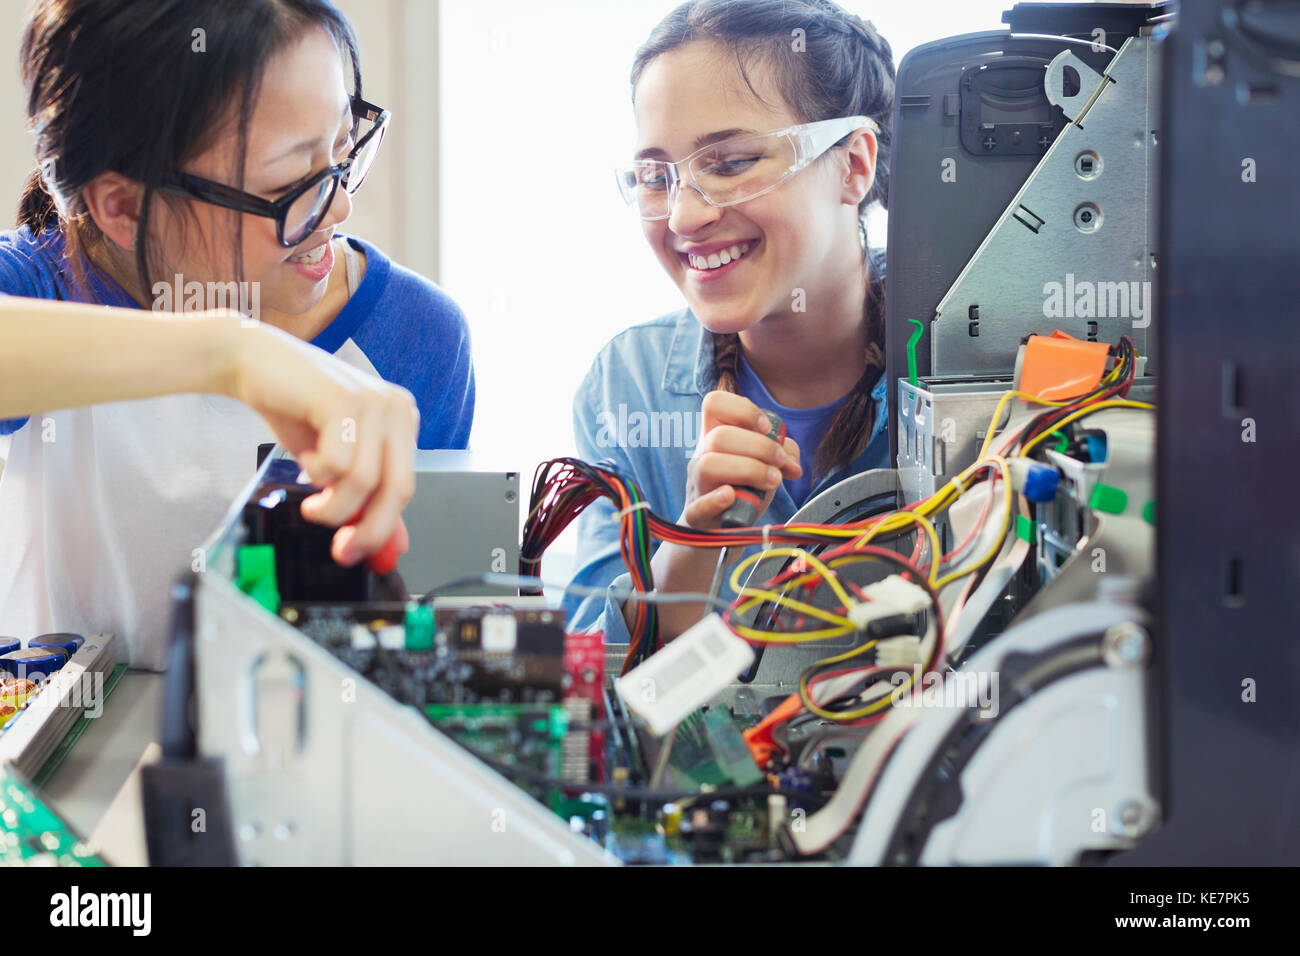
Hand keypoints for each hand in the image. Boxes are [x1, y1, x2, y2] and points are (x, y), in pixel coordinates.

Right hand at [221, 318, 417, 566]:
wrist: (254, 363)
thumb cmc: (296, 410)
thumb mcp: (336, 460)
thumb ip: (365, 496)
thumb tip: (393, 545)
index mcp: (402, 422)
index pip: (405, 488)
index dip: (382, 528)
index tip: (356, 551)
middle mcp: (397, 409)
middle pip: (396, 489)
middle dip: (367, 529)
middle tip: (340, 548)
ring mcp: (374, 401)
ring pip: (363, 482)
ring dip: (331, 504)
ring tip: (312, 497)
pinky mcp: (345, 399)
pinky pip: (337, 462)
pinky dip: (316, 473)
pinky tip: (306, 458)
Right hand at [682, 391, 800, 529]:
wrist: (723, 527)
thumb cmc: (744, 488)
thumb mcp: (764, 463)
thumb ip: (783, 453)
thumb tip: (792, 464)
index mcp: (716, 435)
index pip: (714, 403)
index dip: (743, 410)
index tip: (766, 428)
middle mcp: (702, 456)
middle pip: (719, 436)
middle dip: (760, 447)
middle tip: (779, 462)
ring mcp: (696, 486)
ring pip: (708, 465)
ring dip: (748, 470)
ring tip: (772, 482)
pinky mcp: (696, 517)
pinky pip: (697, 507)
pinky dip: (715, 501)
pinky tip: (732, 496)